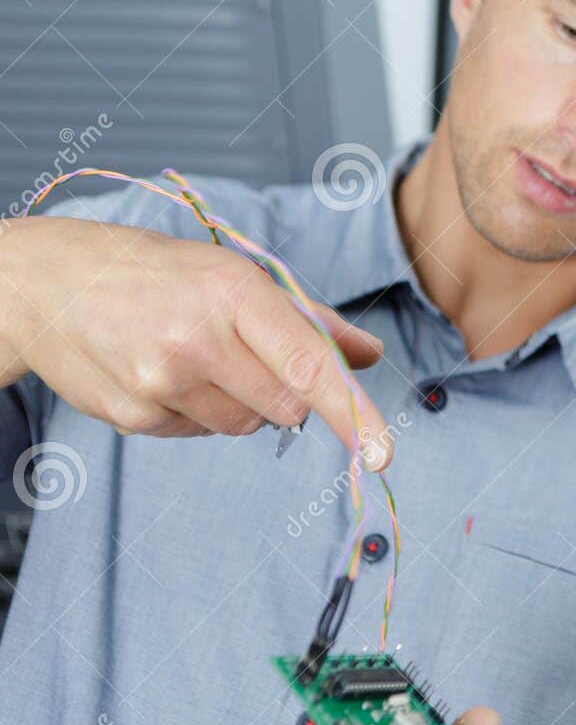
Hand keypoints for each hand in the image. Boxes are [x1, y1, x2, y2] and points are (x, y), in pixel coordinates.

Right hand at [0, 217, 390, 465]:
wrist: (44, 284)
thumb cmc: (156, 273)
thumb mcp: (234, 274)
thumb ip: (309, 320)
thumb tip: (369, 355)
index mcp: (233, 292)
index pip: (309, 364)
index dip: (352, 411)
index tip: (382, 452)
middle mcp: (196, 340)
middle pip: (288, 406)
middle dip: (284, 389)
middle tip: (243, 352)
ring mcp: (161, 383)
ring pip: (247, 425)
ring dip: (239, 401)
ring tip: (194, 356)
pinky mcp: (134, 417)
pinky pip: (201, 433)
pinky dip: (197, 411)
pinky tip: (163, 373)